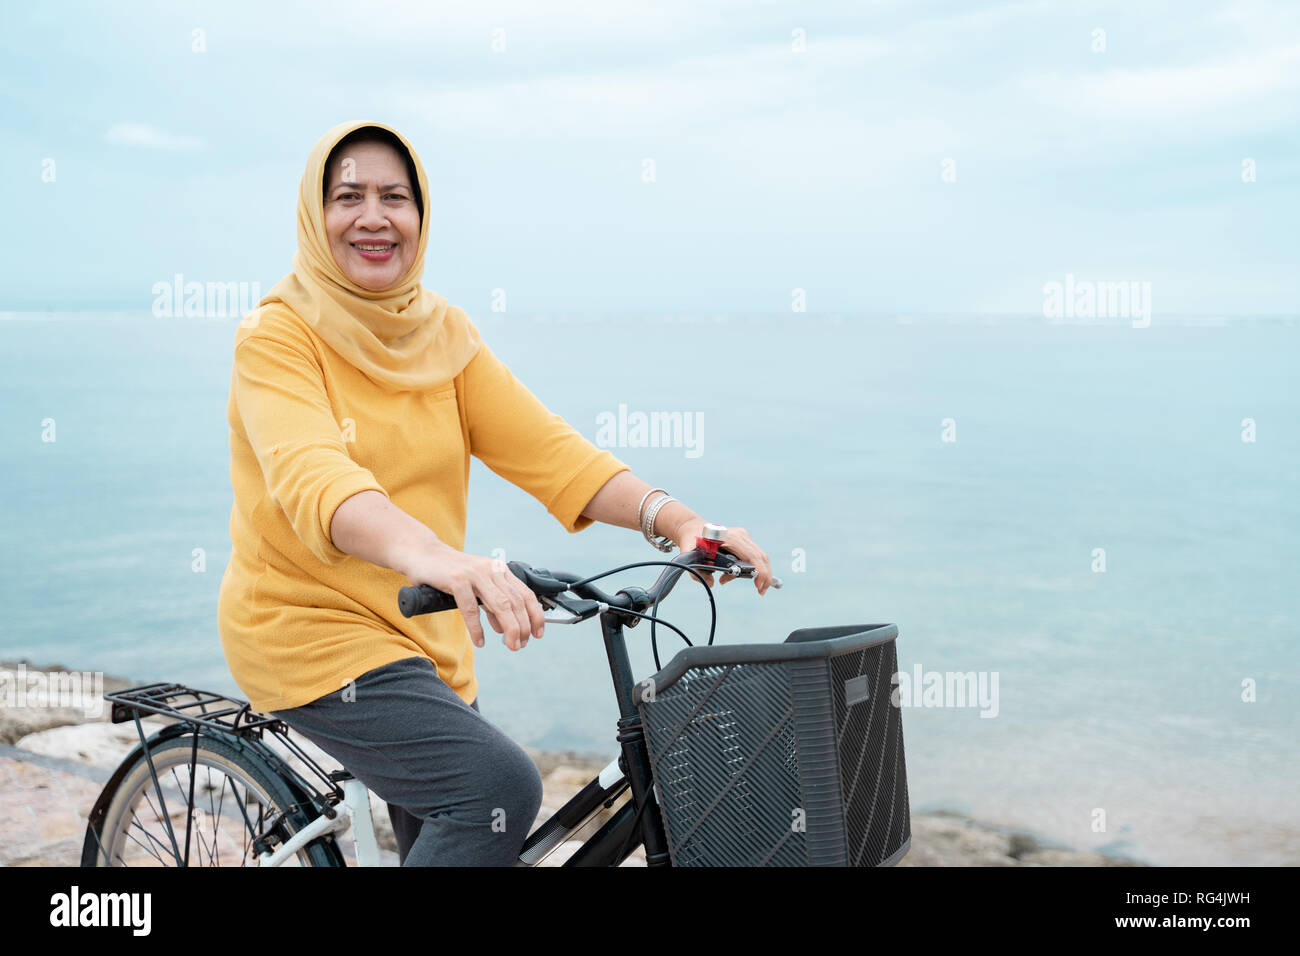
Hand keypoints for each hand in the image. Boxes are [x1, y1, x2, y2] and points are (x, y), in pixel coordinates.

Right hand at [399, 545, 545, 650]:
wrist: (422, 554)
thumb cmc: (449, 572)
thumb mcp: (477, 586)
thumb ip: (491, 603)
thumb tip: (504, 627)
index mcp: (499, 570)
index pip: (526, 593)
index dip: (535, 615)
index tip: (538, 633)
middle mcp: (491, 569)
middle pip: (515, 602)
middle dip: (522, 627)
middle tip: (520, 645)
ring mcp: (475, 574)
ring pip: (500, 605)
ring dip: (508, 628)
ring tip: (509, 645)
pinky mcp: (457, 579)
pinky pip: (471, 608)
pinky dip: (477, 628)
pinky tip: (480, 640)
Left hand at [670, 518, 774, 594]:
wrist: (693, 528)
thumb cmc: (692, 542)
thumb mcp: (689, 556)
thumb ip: (696, 572)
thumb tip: (712, 583)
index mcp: (729, 538)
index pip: (752, 556)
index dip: (759, 572)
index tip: (758, 586)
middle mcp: (740, 535)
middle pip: (760, 557)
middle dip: (764, 576)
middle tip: (761, 591)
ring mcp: (743, 536)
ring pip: (760, 556)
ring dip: (761, 573)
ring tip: (758, 587)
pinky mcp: (743, 540)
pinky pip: (754, 555)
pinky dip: (754, 568)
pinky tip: (743, 577)